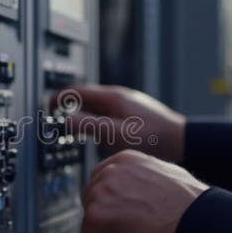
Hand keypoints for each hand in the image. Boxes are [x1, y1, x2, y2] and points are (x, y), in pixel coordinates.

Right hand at [54, 85, 185, 162]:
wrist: (183, 141)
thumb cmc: (153, 138)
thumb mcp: (115, 134)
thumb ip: (88, 125)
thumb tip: (65, 119)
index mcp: (112, 97)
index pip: (77, 91)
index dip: (59, 98)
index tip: (48, 106)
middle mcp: (119, 96)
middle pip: (86, 96)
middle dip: (70, 106)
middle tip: (58, 117)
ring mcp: (128, 103)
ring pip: (98, 105)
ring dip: (85, 114)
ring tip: (77, 129)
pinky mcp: (135, 113)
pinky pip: (109, 113)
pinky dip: (99, 121)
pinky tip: (102, 137)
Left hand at [80, 150, 208, 232]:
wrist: (200, 226)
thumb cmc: (189, 210)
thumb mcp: (164, 178)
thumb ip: (139, 180)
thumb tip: (130, 192)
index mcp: (125, 160)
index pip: (99, 182)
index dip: (111, 205)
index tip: (123, 217)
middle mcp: (109, 171)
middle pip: (90, 203)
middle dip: (108, 221)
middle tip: (135, 232)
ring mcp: (100, 193)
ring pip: (90, 225)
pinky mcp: (95, 218)